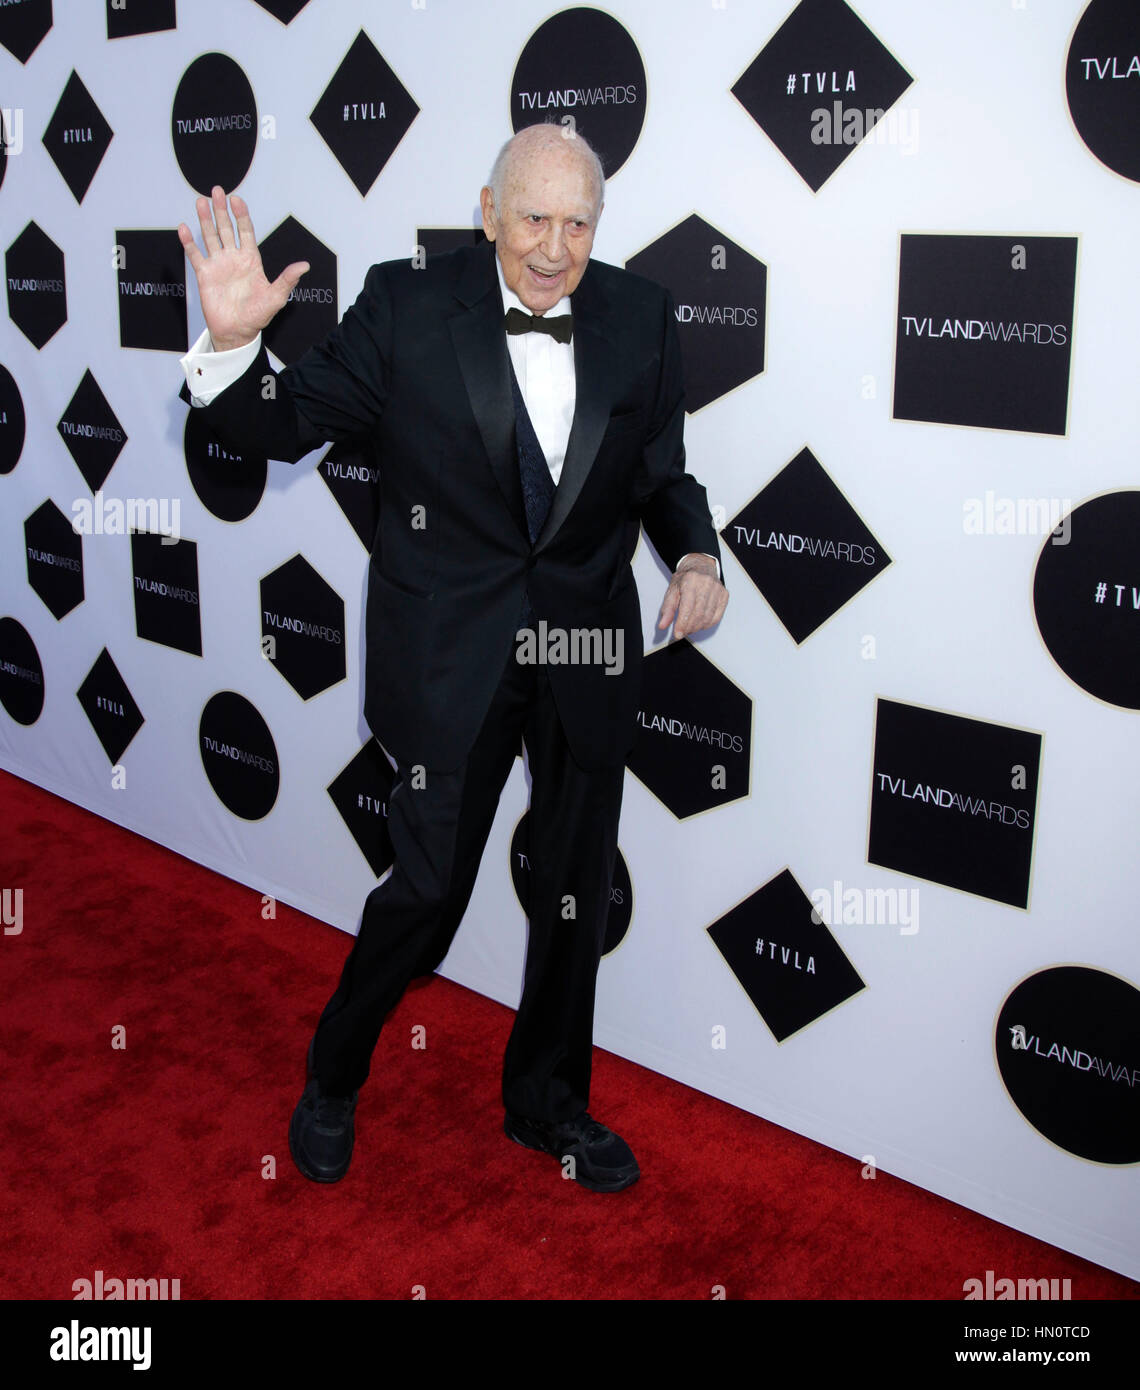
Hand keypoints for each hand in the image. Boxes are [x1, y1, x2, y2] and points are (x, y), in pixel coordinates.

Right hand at [177, 186, 309, 351]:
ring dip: (205, 219)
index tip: (237, 199)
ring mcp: (218, 265)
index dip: (241, 215)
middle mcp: (233, 258)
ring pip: (210, 236)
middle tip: (217, 191)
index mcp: (251, 260)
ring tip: (201, 201)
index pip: (246, 231)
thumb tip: (305, 265)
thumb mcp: (276, 298)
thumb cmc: (257, 316)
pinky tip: (184, 227)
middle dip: (222, 210)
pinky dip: (188, 241)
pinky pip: (195, 254)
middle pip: (226, 228)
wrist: (237, 332)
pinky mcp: (204, 275)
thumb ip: (287, 280)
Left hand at [657, 554, 727, 639]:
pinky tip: (699, 624)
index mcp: (691, 580)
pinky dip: (707, 624)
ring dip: (697, 627)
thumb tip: (663, 625)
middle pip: (698, 614)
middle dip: (689, 628)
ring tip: (689, 628)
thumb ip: (667, 609)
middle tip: (682, 632)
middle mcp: (706, 584)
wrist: (701, 566)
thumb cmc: (685, 578)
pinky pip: (717, 617)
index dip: (682, 624)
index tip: (677, 634)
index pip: (687, 608)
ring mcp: (717, 590)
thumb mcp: (672, 590)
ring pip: (708, 617)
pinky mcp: (724, 595)